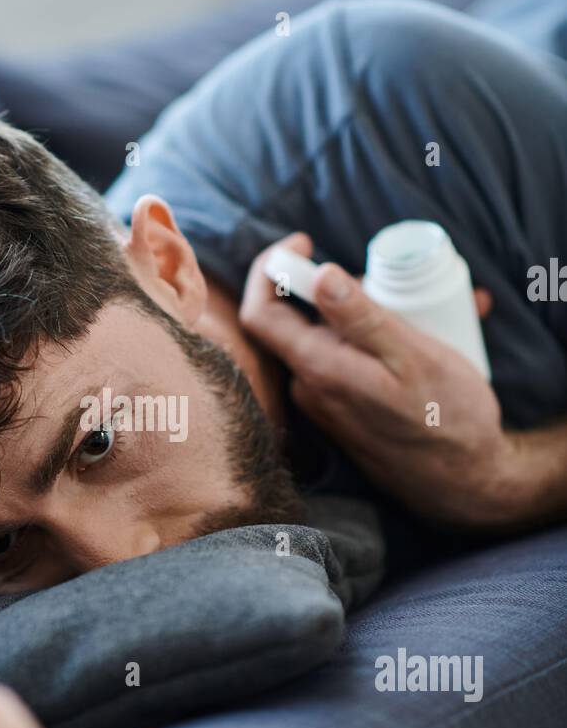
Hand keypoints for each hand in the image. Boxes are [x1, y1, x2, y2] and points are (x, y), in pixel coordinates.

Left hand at [240, 233, 519, 527]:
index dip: (271, 268)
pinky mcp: (343, 415)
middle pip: (298, 320)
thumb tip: (318, 273)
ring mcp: (325, 406)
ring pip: (328, 341)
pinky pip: (346, 365)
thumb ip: (361, 317)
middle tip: (391, 283)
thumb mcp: (412, 356)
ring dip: (364, 318)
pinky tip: (419, 344)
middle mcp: (310, 390)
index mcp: (319, 370)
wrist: (467, 484)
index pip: (260, 311)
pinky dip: (372, 345)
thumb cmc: (448, 418)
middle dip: (338, 290)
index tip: (305, 243)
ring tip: (421, 313)